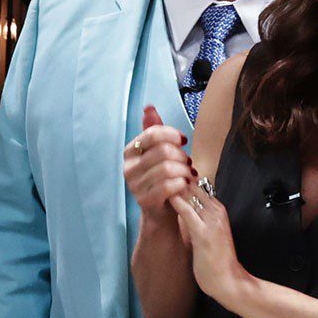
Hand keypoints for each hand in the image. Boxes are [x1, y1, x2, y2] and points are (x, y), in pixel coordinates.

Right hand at [123, 105, 194, 222]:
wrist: (162, 210)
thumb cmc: (162, 177)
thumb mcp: (158, 152)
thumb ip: (154, 130)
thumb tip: (149, 107)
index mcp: (130, 151)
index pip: (152, 134)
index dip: (172, 134)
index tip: (183, 140)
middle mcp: (128, 167)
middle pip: (163, 151)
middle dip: (182, 156)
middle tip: (188, 163)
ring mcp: (134, 185)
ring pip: (167, 169)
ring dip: (184, 172)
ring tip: (189, 175)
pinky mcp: (144, 200)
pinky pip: (168, 186)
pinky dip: (181, 184)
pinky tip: (185, 185)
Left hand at [167, 182, 249, 306]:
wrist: (229, 281)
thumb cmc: (216, 260)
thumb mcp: (208, 232)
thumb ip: (199, 218)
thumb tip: (184, 208)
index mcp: (218, 210)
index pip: (197, 186)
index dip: (179, 180)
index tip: (162, 177)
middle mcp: (217, 212)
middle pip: (193, 185)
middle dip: (174, 179)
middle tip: (155, 174)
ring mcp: (212, 222)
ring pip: (190, 194)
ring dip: (173, 186)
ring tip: (156, 181)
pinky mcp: (204, 234)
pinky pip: (187, 211)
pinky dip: (175, 202)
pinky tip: (163, 197)